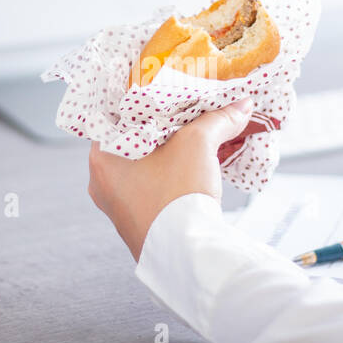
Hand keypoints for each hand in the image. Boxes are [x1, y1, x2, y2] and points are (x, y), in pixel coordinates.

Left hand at [88, 97, 254, 260]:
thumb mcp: (198, 146)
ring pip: (139, 163)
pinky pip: (147, 185)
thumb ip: (218, 119)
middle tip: (180, 108)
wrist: (185, 255)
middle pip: (129, 139)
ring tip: (189, 134)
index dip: (140, 97)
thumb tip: (241, 105)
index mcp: (102, 155)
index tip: (159, 87)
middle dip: (158, 124)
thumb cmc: (177, 197)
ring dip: (164, 150)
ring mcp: (116, 203)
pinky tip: (188, 166)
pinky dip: (166, 172)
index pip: (115, 113)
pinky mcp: (134, 219)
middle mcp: (101, 180)